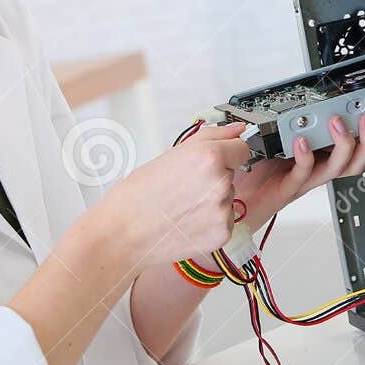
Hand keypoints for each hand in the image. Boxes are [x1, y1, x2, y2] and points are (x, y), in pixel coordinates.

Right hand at [99, 122, 250, 267]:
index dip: (227, 151)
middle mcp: (220, 184)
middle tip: (184, 185)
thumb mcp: (170, 154)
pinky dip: (210, 220)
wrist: (122, 234)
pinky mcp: (222, 233)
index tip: (218, 157)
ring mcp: (222, 211)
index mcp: (209, 157)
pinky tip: (186, 220)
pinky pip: (225, 219)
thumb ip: (211, 137)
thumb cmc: (137, 196)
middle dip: (214, 176)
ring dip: (212, 199)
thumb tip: (236, 130)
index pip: (242, 147)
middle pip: (232, 173)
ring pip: (227, 197)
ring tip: (181, 205)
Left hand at [231, 113, 364, 230]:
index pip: (355, 144)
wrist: (235, 199)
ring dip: (343, 145)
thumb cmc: (253, 170)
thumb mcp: (277, 138)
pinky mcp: (287, 187)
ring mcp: (304, 179)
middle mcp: (316, 168)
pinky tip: (301, 142)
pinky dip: (305, 157)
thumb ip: (291, 120)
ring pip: (337, 167)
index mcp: (319, 156)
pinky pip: (303, 174)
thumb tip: (301, 94)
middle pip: (356, 159)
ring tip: (338, 124)